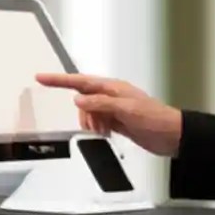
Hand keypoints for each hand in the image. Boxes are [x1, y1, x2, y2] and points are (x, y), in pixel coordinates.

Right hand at [35, 73, 182, 156]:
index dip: (58, 80)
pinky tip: (107, 134)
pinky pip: (97, 123)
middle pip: (82, 101)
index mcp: (112, 88)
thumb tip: (78, 99)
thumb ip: (101, 103)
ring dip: (92, 124)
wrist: (173, 136)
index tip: (41, 78)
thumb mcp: (126, 110)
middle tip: (96, 127)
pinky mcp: (116, 122)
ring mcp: (113, 109)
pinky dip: (97, 129)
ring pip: (89, 114)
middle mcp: (111, 96)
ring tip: (105, 131)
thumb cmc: (156, 119)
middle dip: (84, 115)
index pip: (79, 82)